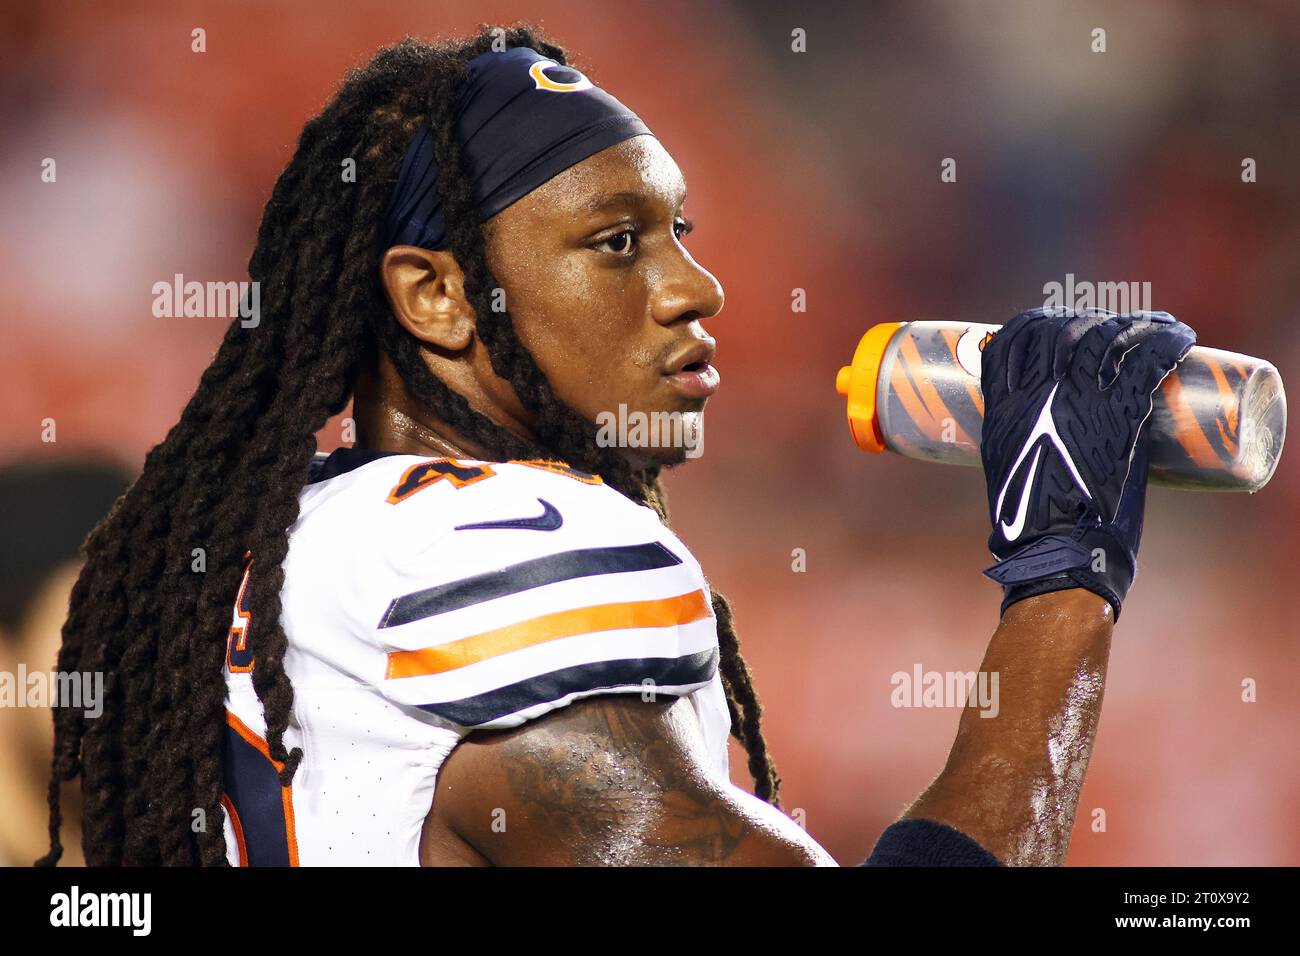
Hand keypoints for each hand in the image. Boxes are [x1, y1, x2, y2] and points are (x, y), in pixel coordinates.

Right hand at [979, 307, 1195, 617]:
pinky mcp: (1121, 413)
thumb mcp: (1003, 467)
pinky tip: (1180, 336)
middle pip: (1064, 329)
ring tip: (1156, 327)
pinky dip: (1168, 340)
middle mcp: (1038, 392)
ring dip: (1136, 324)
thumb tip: (1043, 430)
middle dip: (1092, 321)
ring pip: (1107, 337)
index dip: (1038, 321)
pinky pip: (1149, 358)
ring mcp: (1079, 399)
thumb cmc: (1030, 525)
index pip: (1013, 337)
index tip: (1057, 321)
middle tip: (1116, 329)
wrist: (1056, 552)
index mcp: (1003, 406)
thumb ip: (1019, 438)